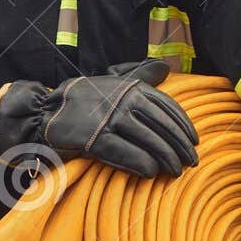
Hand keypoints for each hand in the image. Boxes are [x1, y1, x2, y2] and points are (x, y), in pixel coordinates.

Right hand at [0, 59, 199, 178]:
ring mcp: (108, 119)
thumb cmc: (84, 100)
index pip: (166, 107)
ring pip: (147, 140)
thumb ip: (139, 76)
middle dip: (179, 146)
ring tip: (175, 171)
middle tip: (190, 162)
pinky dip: (142, 164)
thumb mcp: (112, 82)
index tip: (194, 141)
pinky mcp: (94, 139)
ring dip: (165, 158)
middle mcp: (122, 101)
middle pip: (161, 126)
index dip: (183, 126)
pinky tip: (152, 172)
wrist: (45, 112)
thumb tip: (165, 68)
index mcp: (130, 88)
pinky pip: (125, 153)